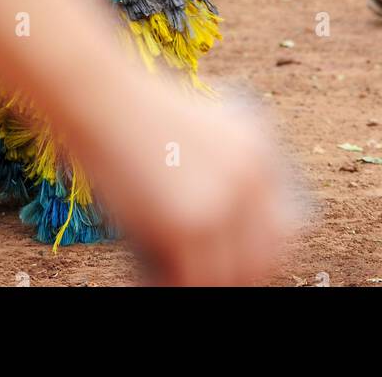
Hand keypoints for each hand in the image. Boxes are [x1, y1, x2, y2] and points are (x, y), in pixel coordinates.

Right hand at [84, 74, 291, 286]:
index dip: (258, 253)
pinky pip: (192, 282)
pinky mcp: (190, 225)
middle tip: (199, 273)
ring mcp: (225, 201)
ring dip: (201, 280)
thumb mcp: (193, 125)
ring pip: (228, 276)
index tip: (231, 262)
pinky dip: (168, 285)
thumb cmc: (131, 111)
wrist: (99, 95)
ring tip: (168, 273)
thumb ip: (219, 166)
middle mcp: (252, 174)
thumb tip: (219, 231)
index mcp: (259, 147)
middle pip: (263, 256)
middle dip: (235, 274)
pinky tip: (146, 279)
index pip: (281, 225)